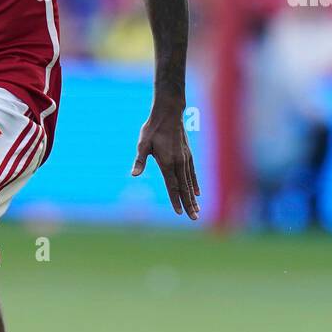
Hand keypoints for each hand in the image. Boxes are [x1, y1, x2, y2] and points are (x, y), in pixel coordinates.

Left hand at [131, 104, 200, 219]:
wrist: (169, 113)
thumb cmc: (152, 128)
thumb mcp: (142, 143)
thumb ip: (139, 160)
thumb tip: (133, 175)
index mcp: (167, 162)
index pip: (172, 186)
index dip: (176, 201)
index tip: (180, 213)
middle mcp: (179, 163)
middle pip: (184, 188)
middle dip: (188, 205)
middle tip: (194, 219)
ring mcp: (185, 159)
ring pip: (190, 182)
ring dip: (193, 197)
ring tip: (197, 210)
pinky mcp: (188, 154)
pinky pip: (192, 173)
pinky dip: (195, 184)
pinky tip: (197, 192)